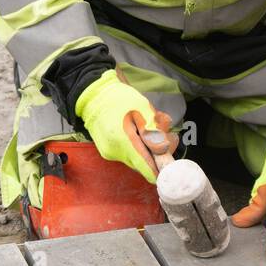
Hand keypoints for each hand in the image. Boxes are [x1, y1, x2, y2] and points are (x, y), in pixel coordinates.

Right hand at [75, 69, 177, 183]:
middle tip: (167, 135)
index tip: (171, 163)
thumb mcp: (143, 110)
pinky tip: (139, 131)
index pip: (147, 169)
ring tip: (153, 128)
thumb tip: (164, 149)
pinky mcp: (108, 151)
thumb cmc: (120, 99)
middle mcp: (116, 153)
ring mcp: (111, 154)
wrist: (95, 95)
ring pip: (137, 159)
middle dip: (158, 153)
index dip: (162, 168)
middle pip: (144, 165)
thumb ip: (154, 131)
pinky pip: (128, 154)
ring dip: (148, 148)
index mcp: (124, 143)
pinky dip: (137, 146)